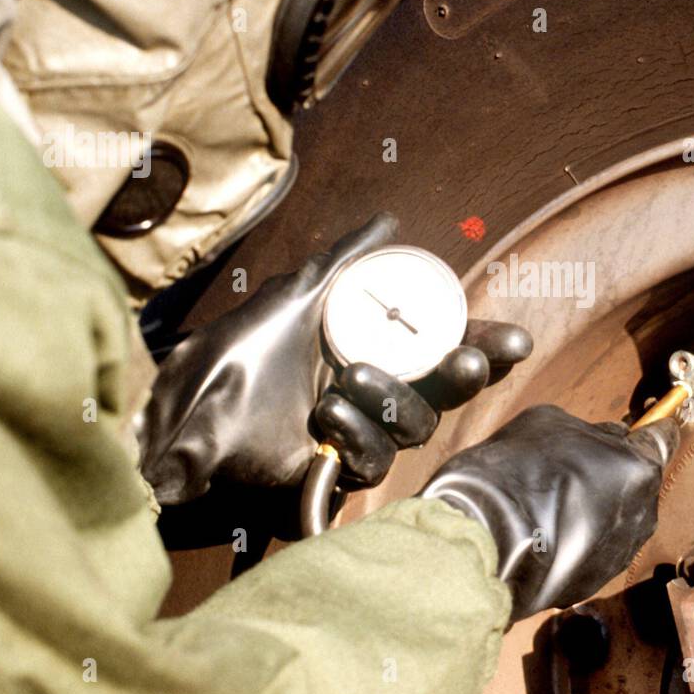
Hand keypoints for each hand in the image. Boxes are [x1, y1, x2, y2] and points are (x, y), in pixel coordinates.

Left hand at [139, 213, 531, 505]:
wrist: (181, 405)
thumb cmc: (234, 351)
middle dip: (462, 374)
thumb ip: (345, 260)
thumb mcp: (295, 295)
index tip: (511, 340)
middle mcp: (375, 394)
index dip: (483, 345)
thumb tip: (389, 220)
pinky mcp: (332, 472)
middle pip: (443, 392)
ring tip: (352, 376)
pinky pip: (371, 462)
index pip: (444, 349)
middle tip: (467, 361)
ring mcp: (356, 434)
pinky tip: (329, 413)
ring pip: (412, 427)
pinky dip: (357, 434)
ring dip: (394, 398)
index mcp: (375, 351)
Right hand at [419, 405, 679, 621]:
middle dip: (618, 472)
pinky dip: (580, 539)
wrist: (486, 537)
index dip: (653, 427)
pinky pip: (595, 550)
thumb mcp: (553, 423)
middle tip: (580, 464)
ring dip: (599, 508)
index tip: (646, 423)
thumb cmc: (520, 469)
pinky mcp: (593, 583)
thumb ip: (593, 431)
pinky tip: (548, 530)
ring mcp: (619, 555)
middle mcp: (642, 515)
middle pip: (638, 482)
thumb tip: (611, 438)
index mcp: (640, 469)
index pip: (662, 439)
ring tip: (557, 500)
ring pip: (618, 519)